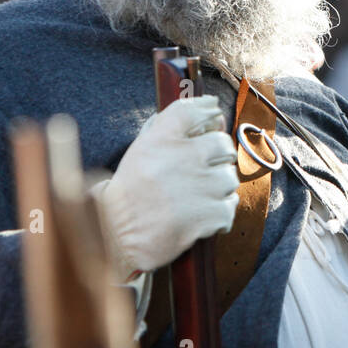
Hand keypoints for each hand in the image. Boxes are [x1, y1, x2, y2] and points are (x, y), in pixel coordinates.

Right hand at [90, 95, 238, 278]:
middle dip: (217, 157)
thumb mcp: (140, 153)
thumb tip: (207, 111)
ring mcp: (200, 186)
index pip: (193, 110)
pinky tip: (200, 217)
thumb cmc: (130, 195)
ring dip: (218, 188)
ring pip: (229, 178)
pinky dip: (219, 214)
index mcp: (159, 139)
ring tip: (195, 198)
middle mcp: (183, 157)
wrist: (117, 238)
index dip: (207, 110)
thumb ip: (168, 131)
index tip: (212, 114)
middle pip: (222, 143)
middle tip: (202, 171)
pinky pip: (229, 206)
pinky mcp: (210, 214)